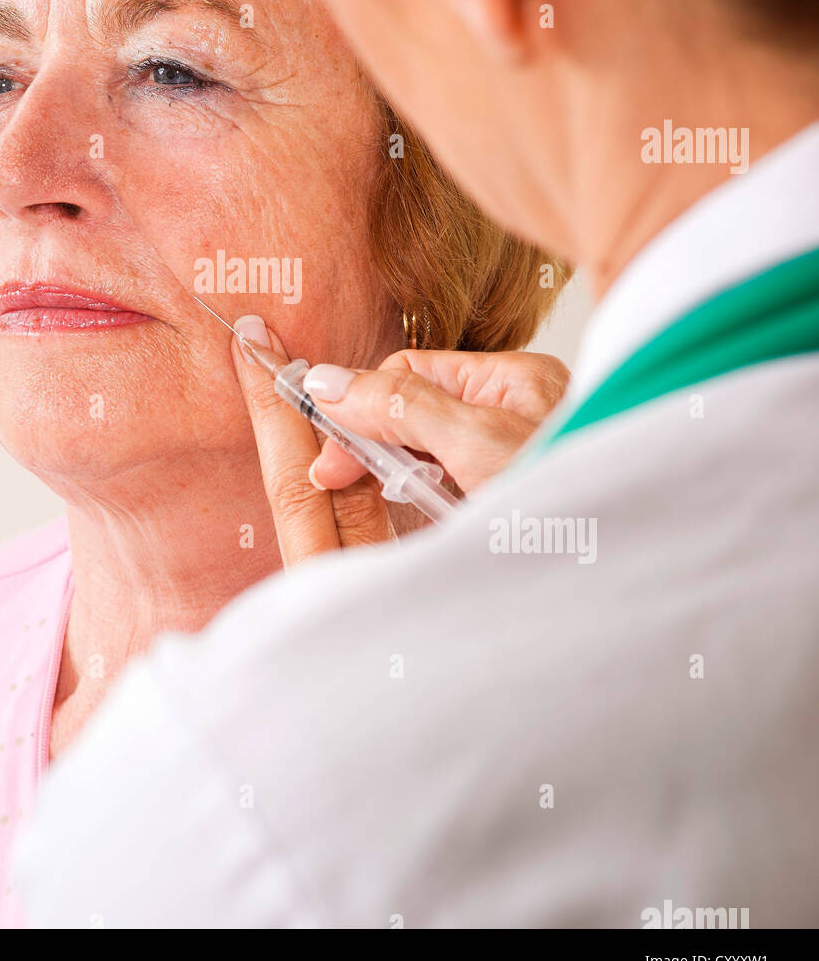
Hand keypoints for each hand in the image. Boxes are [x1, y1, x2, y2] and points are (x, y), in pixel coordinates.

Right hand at [231, 315, 568, 567]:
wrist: (631, 586)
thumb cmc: (579, 509)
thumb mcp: (477, 444)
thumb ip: (402, 407)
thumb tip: (329, 382)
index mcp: (513, 381)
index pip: (409, 373)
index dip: (361, 409)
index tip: (332, 459)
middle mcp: (516, 415)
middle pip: (416, 414)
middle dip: (378, 449)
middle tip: (339, 487)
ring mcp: (515, 464)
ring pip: (430, 462)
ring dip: (404, 486)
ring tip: (392, 514)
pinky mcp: (513, 511)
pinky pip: (450, 501)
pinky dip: (429, 515)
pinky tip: (424, 533)